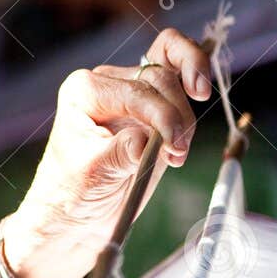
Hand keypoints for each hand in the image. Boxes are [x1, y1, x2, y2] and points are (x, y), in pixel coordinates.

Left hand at [1, 27, 211, 277]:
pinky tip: (200, 91)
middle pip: (159, 79)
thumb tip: (145, 141)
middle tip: (177, 152)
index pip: (136, 92)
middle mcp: (106, 83)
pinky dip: (193, 74)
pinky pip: (175, 68)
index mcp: (85, 92)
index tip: (174, 147)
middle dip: (176, 115)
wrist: (79, 209)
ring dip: (185, 113)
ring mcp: (130, 89)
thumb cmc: (76, 191)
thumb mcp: (96, 175)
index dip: (163, 116)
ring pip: (173, 77)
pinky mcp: (152, 101)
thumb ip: (122, 153)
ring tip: (176, 151)